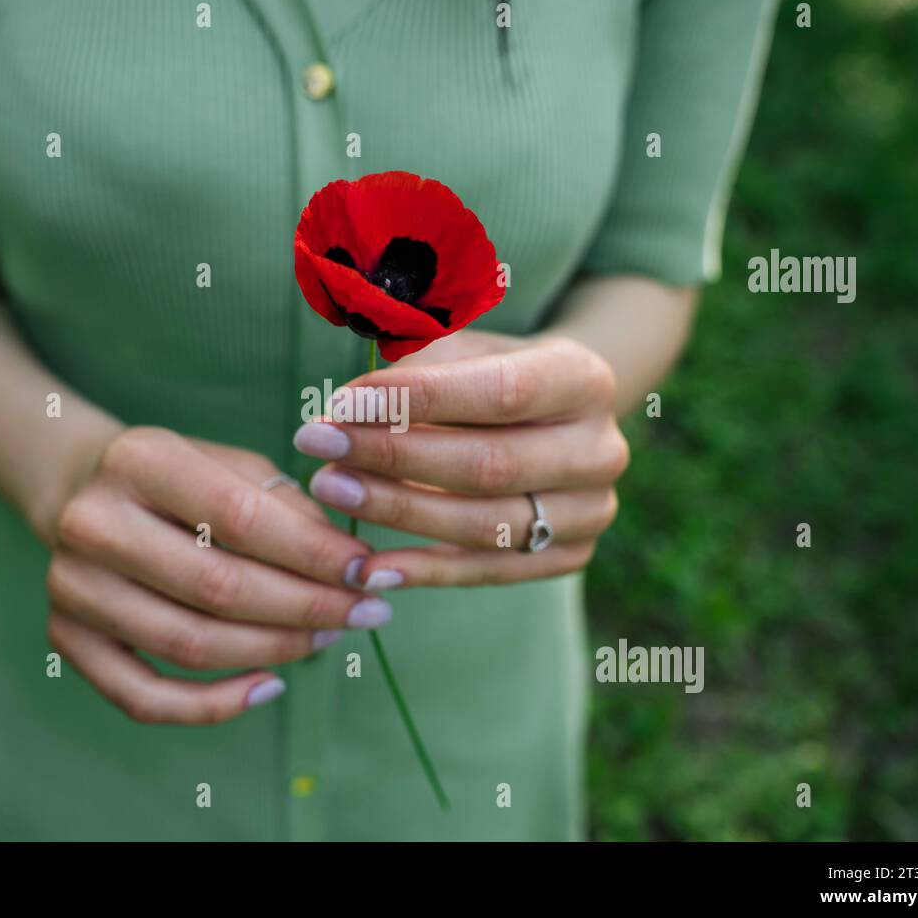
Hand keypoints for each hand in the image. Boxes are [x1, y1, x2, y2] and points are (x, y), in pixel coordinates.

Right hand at [45, 427, 382, 724]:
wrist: (81, 491)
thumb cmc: (179, 480)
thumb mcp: (232, 465)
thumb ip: (289, 507)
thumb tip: (350, 569)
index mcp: (139, 460)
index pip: (240, 517)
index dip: (313, 553)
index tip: (367, 573)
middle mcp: (94, 524)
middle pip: (218, 588)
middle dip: (307, 608)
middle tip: (364, 614)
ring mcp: (72, 587)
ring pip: (190, 646)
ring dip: (274, 652)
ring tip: (327, 639)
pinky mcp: (66, 638)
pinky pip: (144, 697)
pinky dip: (213, 705)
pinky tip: (270, 687)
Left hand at [293, 331, 627, 586]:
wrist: (551, 418)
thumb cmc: (487, 372)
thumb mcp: (461, 346)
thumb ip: (415, 360)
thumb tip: (349, 396)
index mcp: (584, 379)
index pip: (499, 392)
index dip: (417, 400)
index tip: (340, 403)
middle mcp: (600, 450)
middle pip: (489, 464)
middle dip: (393, 455)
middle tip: (317, 444)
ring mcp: (590, 511)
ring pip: (485, 524)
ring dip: (398, 511)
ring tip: (330, 488)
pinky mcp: (567, 556)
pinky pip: (486, 571)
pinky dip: (424, 570)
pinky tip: (367, 566)